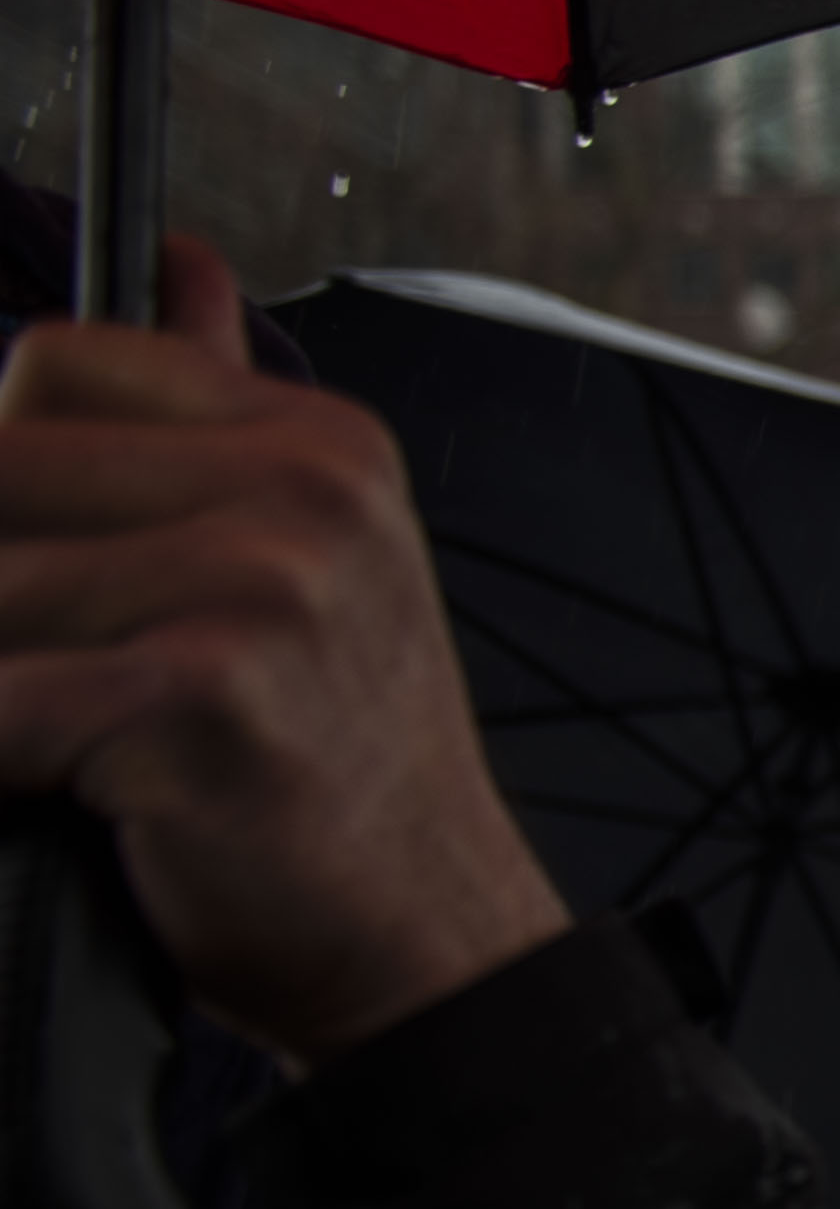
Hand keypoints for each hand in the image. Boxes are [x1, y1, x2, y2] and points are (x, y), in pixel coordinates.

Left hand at [0, 241, 568, 1065]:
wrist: (427, 947)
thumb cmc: (337, 774)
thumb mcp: (307, 561)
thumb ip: (216, 404)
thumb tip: (177, 261)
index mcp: (317, 443)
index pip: (44, 365)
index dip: (7, 467)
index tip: (46, 565)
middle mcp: (301, 494)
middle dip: (0, 592)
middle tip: (66, 673)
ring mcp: (262, 589)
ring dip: (1, 683)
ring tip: (80, 747)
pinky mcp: (205, 694)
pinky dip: (1, 757)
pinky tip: (67, 794)